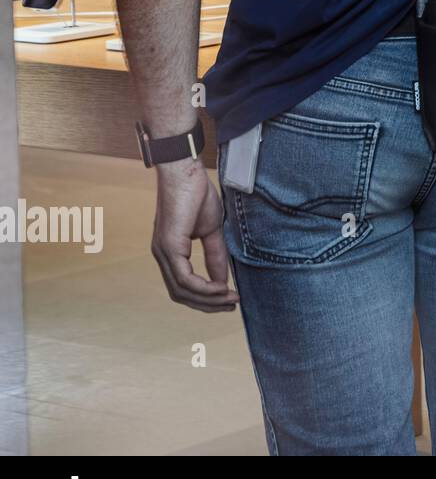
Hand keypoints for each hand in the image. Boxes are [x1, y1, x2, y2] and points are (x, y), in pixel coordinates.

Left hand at [151, 157, 238, 312]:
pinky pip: (184, 278)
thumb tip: (223, 280)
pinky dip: (203, 287)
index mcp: (171, 252)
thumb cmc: (197, 195)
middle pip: (181, 294)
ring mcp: (163, 252)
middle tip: (231, 306)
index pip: (183, 286)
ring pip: (182, 290)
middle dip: (207, 304)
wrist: (185, 172)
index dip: (206, 298)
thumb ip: (215, 255)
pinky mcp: (169, 246)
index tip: (229, 300)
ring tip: (229, 298)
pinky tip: (220, 287)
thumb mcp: (211, 230)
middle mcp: (162, 256)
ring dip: (207, 299)